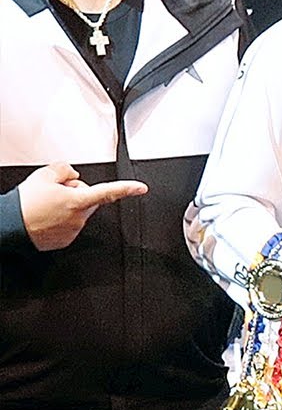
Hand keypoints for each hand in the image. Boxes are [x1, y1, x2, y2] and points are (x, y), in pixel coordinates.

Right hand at [18, 163, 146, 250]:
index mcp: (78, 200)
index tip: (141, 188)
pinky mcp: (65, 240)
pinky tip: (45, 218)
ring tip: (45, 207)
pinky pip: (69, 225)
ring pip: (78, 212)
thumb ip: (64, 170)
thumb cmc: (24, 204)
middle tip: (55, 193)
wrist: (8, 227)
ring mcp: (72, 230)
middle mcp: (79, 218)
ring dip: (67, 207)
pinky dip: (61, 220)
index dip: (127, 189)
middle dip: (77, 193)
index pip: (108, 192)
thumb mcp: (44, 175)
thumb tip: (72, 175)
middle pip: (89, 199)